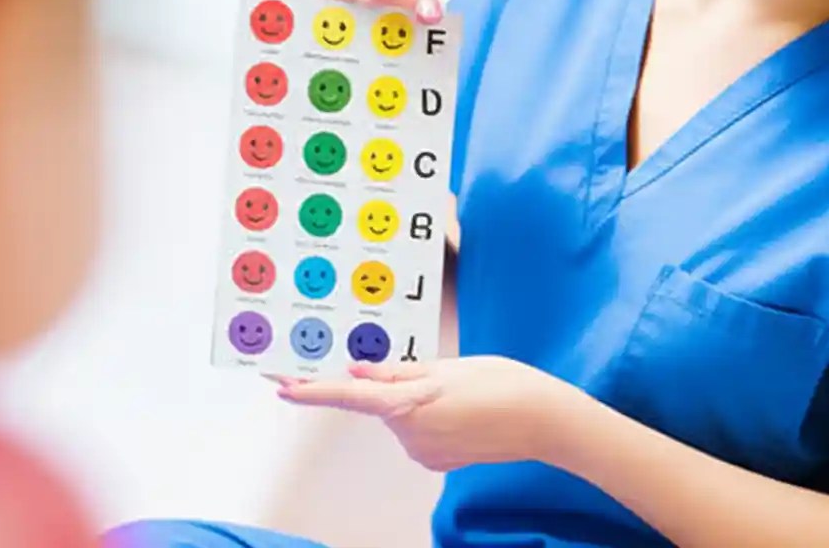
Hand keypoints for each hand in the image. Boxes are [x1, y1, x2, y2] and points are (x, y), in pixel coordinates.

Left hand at [277, 356, 585, 471]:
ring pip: (400, 416)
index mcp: (410, 405)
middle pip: (380, 402)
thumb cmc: (503, 385)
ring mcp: (423, 452)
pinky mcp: (437, 460)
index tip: (283, 385)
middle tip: (437, 371)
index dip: (313, 390)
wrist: (545, 422)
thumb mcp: (447, 367)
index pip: (349, 396)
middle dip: (394, 384)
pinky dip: (430, 416)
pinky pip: (418, 432)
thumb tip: (357, 371)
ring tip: (460, 389)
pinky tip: (461, 408)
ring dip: (416, 400)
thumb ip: (396, 372)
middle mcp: (410, 436)